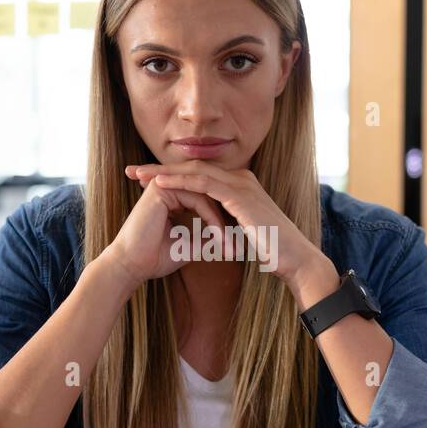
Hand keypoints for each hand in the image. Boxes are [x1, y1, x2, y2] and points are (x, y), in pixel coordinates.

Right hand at [100, 175, 227, 292]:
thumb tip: (229, 239)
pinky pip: (198, 199)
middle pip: (210, 197)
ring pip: (207, 197)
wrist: (133, 267)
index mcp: (171, 196)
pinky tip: (220, 238)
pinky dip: (212, 220)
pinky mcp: (162, 189)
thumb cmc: (155, 259)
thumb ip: (207, 237)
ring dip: (222, 223)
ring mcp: (164, 184)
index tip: (236, 245)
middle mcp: (168, 186)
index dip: (224, 222)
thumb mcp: (189, 246)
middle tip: (241, 244)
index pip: (208, 201)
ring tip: (232, 246)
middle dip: (227, 221)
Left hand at [124, 160, 334, 297]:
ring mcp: (241, 184)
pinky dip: (179, 182)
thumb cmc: (272, 250)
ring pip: (194, 172)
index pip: (198, 175)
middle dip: (160, 169)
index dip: (170, 176)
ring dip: (163, 172)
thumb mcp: (241, 233)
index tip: (144, 180)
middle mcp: (240, 179)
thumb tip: (209, 231)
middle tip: (132, 171)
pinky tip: (159, 183)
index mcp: (239, 185)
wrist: (294, 259)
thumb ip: (225, 224)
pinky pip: (203, 184)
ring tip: (138, 174)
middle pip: (192, 168)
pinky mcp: (240, 196)